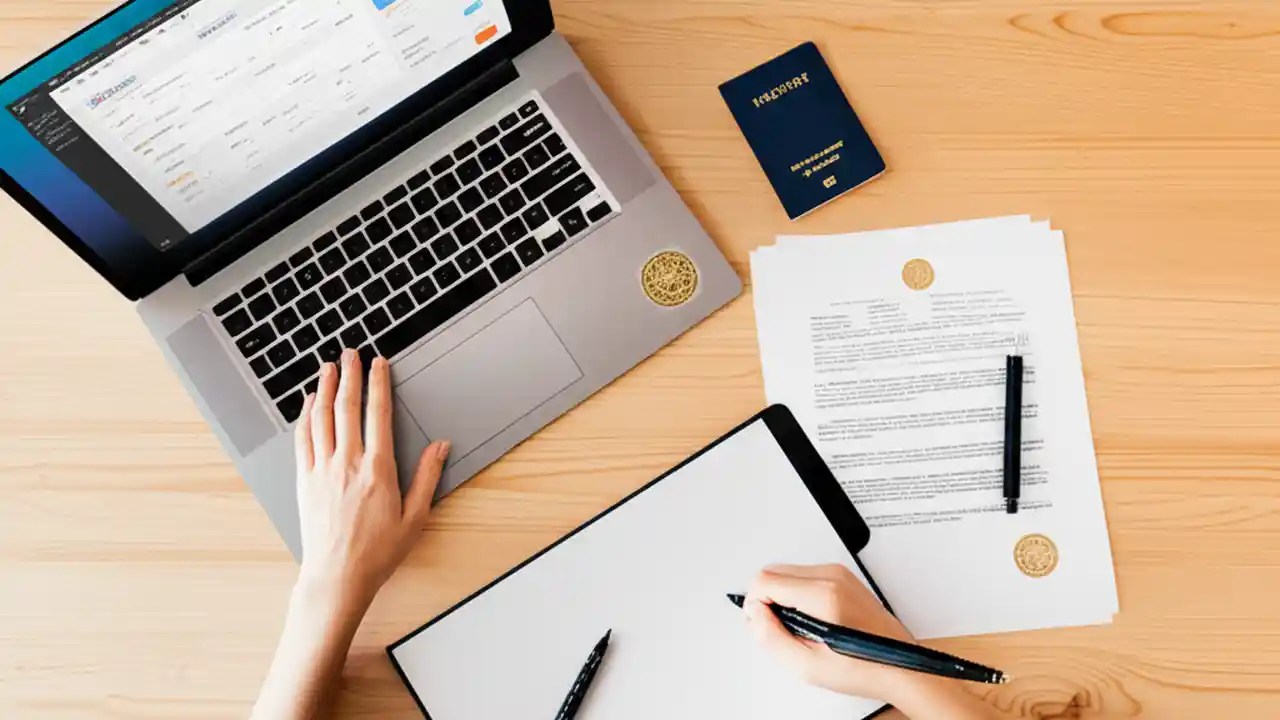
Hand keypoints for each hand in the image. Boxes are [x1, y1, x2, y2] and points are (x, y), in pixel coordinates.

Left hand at [293, 349, 450, 608]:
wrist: (337, 577)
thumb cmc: (378, 552)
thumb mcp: (416, 516)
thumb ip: (427, 476)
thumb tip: (440, 446)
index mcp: (377, 470)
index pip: (377, 414)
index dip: (378, 384)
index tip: (378, 364)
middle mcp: (347, 464)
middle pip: (345, 407)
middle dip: (348, 375)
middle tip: (350, 353)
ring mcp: (321, 471)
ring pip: (320, 418)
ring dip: (324, 388)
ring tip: (327, 368)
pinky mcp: (304, 481)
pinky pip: (302, 439)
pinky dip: (304, 416)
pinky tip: (307, 404)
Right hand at [745, 564, 925, 704]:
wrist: (898, 665)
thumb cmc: (862, 667)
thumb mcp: (806, 666)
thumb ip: (770, 637)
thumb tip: (754, 613)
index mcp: (823, 594)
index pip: (764, 579)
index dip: (756, 605)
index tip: (767, 626)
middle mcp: (831, 576)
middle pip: (773, 571)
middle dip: (768, 600)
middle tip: (785, 631)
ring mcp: (838, 573)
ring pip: (786, 573)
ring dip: (784, 598)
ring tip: (804, 629)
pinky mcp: (842, 576)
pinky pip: (803, 576)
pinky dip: (799, 596)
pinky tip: (814, 621)